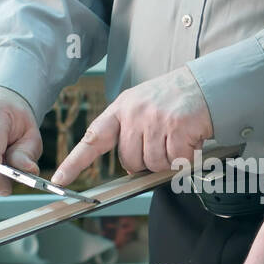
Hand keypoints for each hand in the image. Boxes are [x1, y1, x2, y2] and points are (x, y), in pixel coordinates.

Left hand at [52, 66, 211, 184]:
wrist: (204, 84)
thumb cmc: (172, 99)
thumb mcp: (141, 106)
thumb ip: (129, 132)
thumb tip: (130, 167)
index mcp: (121, 109)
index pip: (92, 139)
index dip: (75, 162)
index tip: (60, 179)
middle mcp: (134, 113)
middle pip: (130, 161)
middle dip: (146, 160)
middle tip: (162, 142)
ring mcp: (155, 120)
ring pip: (153, 164)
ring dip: (168, 159)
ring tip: (176, 138)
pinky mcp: (176, 128)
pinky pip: (175, 161)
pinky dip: (185, 157)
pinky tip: (189, 141)